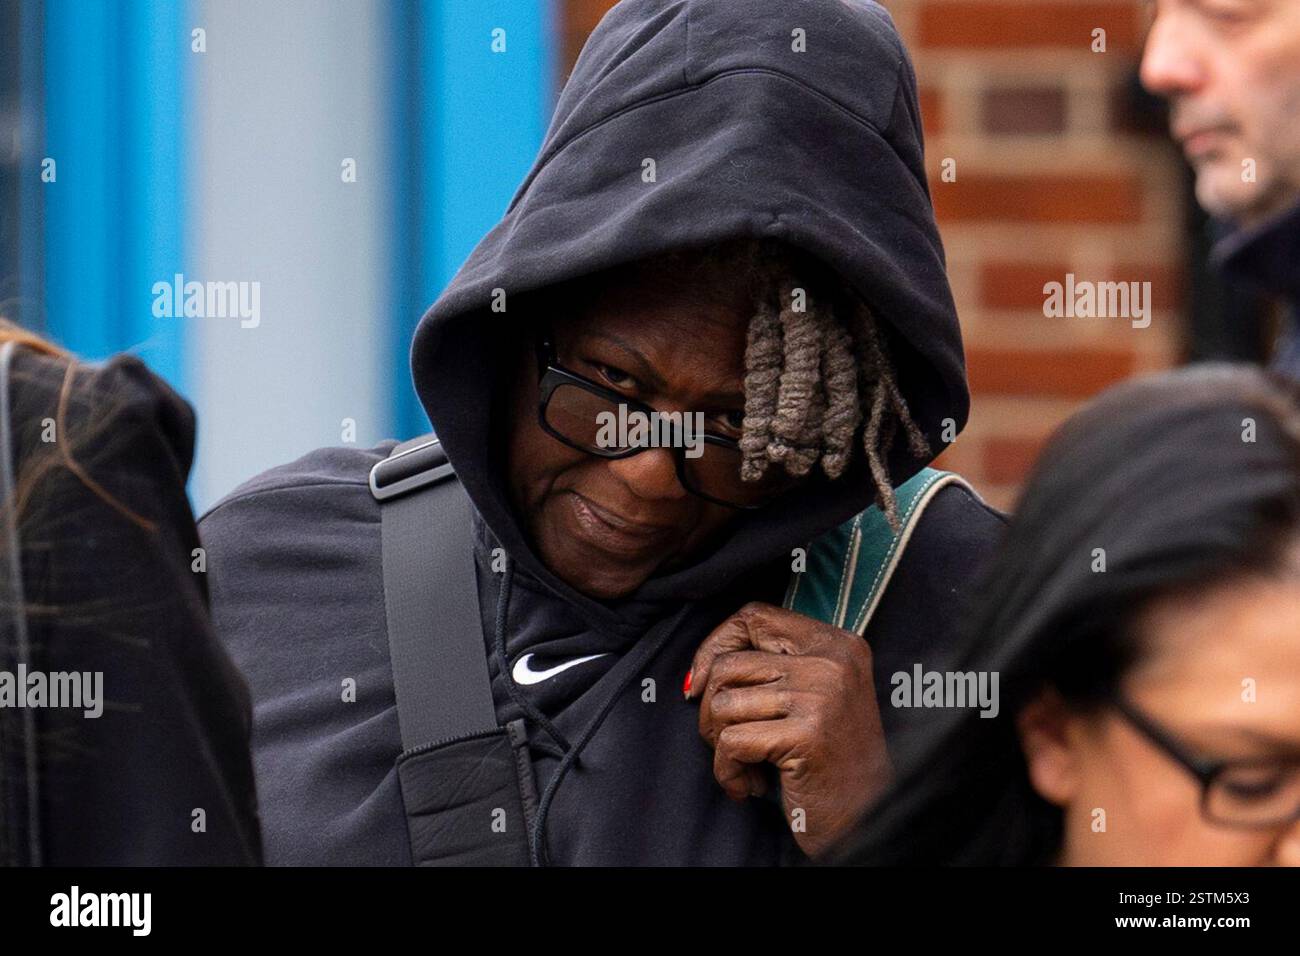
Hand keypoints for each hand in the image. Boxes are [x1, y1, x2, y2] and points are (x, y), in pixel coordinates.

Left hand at [685, 601, 890, 859]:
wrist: (867, 819)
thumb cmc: (829, 763)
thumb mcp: (814, 698)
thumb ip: (772, 670)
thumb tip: (698, 674)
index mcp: (836, 644)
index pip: (754, 616)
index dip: (715, 645)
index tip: (701, 685)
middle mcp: (832, 661)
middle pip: (728, 664)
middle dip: (710, 710)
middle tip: (728, 743)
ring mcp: (821, 696)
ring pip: (723, 704)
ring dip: (719, 745)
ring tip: (746, 766)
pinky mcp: (807, 735)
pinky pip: (731, 743)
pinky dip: (728, 772)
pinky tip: (749, 786)